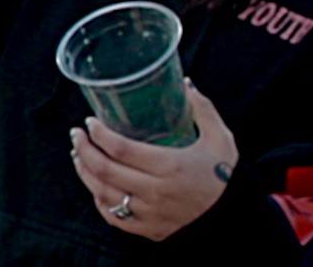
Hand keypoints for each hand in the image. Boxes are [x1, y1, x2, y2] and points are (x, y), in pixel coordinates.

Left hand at [69, 81, 238, 241]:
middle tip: (76, 135)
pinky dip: (100, 201)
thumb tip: (185, 82)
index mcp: (170, 166)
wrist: (236, 219)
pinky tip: (95, 186)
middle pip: (104, 170)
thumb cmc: (225, 176)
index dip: (97, 134)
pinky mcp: (150, 229)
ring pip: (104, 194)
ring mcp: (151, 213)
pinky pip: (115, 218)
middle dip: (83, 149)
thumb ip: (202, 109)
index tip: (89, 123)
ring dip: (84, 173)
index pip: (120, 149)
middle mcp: (156, 192)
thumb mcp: (220, 140)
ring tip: (79, 155)